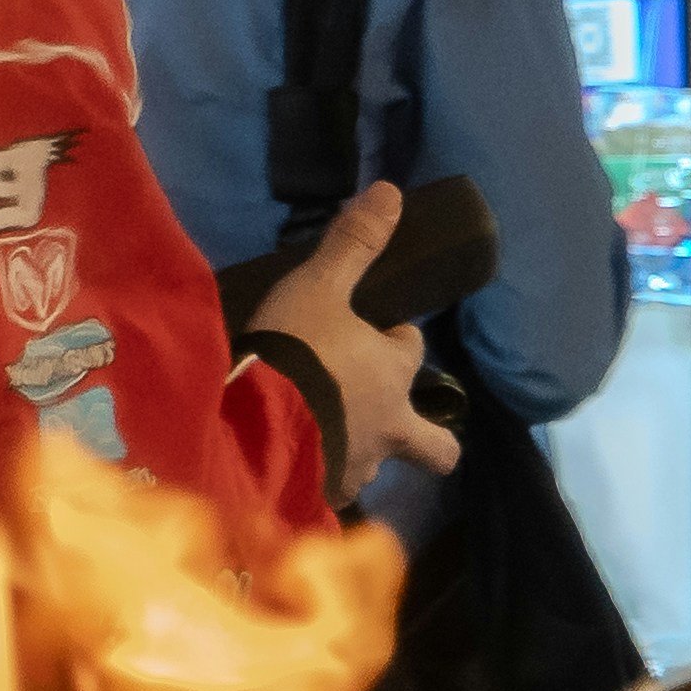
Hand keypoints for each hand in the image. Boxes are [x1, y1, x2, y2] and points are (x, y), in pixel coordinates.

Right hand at [244, 176, 462, 500]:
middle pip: (437, 447)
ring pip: (376, 466)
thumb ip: (352, 243)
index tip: (377, 331)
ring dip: (359, 452)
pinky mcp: (324, 499)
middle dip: (429, 438)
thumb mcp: (318, 286)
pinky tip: (291, 472)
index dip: (399, 341)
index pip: (413, 351)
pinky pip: (331, 493)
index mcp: (394, 373)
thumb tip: (391, 191)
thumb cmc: (295, 351)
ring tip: (321, 440)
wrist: (254, 426)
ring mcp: (359, 469)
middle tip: (392, 423)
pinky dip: (319, 481)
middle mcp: (390, 429)